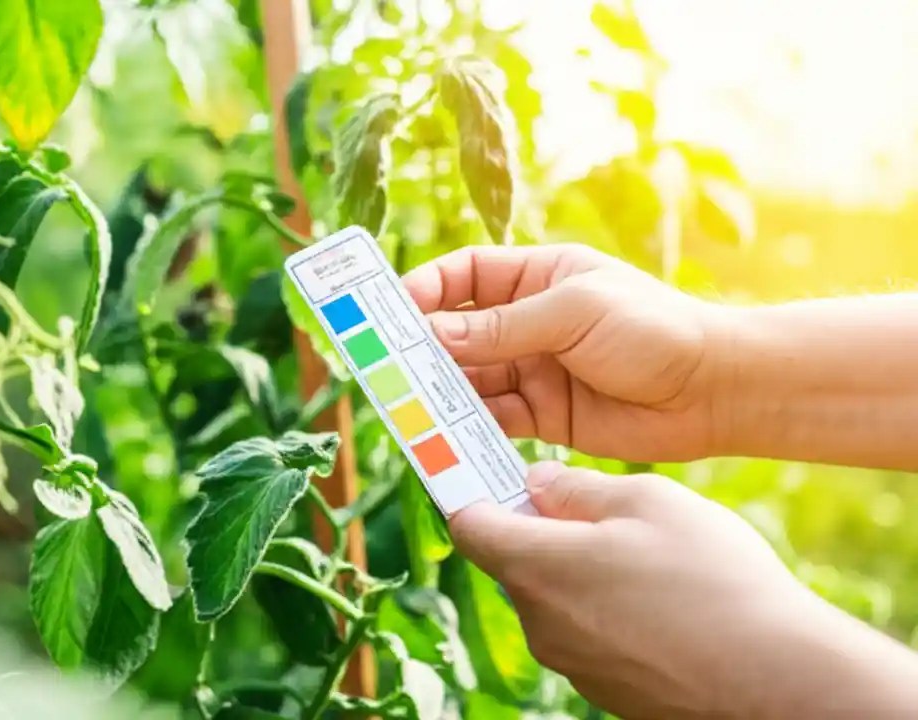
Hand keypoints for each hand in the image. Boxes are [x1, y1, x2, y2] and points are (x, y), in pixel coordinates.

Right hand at [402, 244, 732, 461]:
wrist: (712, 391)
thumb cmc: (653, 330)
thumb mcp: (572, 314)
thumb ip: (501, 327)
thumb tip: (431, 333)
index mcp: (540, 276)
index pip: (467, 273)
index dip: (429, 287)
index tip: (394, 308)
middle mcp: (530, 321)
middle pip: (459, 329)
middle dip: (423, 344)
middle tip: (384, 361)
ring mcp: (535, 369)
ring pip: (470, 376)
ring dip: (440, 386)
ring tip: (407, 399)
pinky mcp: (544, 415)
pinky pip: (492, 416)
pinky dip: (467, 423)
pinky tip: (445, 430)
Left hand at [452, 464, 917, 718]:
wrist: (780, 680)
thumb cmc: (715, 581)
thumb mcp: (648, 500)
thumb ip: (576, 487)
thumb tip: (535, 484)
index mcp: (535, 567)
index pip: (467, 525)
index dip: (475, 492)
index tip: (493, 474)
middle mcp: (539, 622)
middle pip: (516, 562)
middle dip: (546, 533)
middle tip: (606, 514)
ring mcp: (571, 662)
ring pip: (556, 599)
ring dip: (583, 573)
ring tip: (653, 562)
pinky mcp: (604, 689)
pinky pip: (589, 635)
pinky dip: (610, 612)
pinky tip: (666, 604)